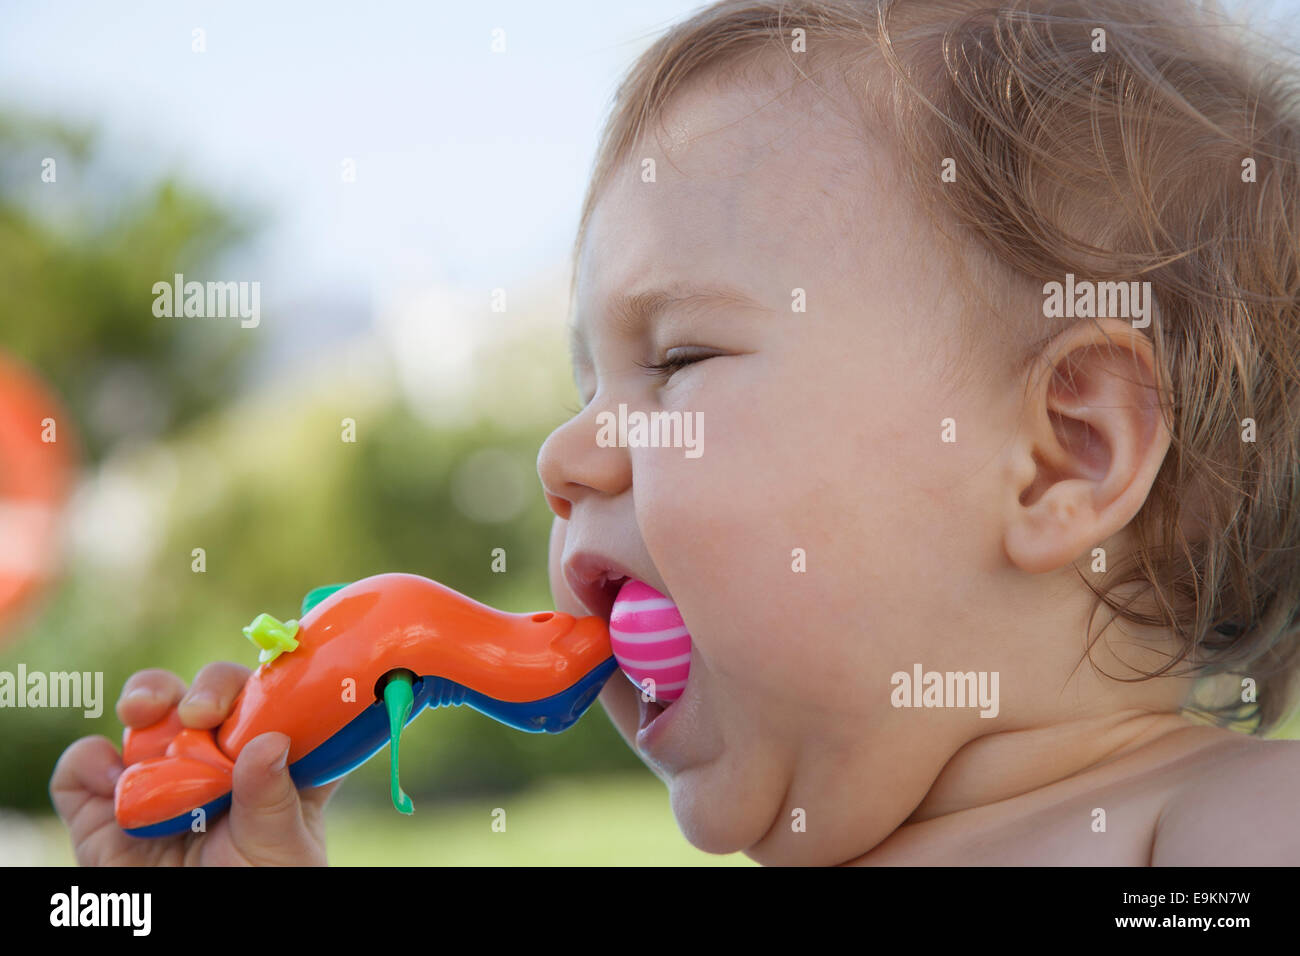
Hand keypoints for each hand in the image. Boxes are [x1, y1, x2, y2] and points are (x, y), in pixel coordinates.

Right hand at [50, 664, 342, 864]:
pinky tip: (113, 780)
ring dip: (148, 697)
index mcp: (274, 761)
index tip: (259, 699)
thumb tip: (269, 743)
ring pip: (150, 709)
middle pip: (213, 692)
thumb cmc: (257, 892)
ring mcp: (160, 775)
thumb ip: (274, 800)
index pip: (278, 702)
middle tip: (201, 713)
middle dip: (207, 688)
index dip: (271, 686)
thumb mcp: (281, 850)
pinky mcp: (104, 805)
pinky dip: (89, 761)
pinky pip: (85, 763)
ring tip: (146, 712)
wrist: (196, 950)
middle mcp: (217, 757)